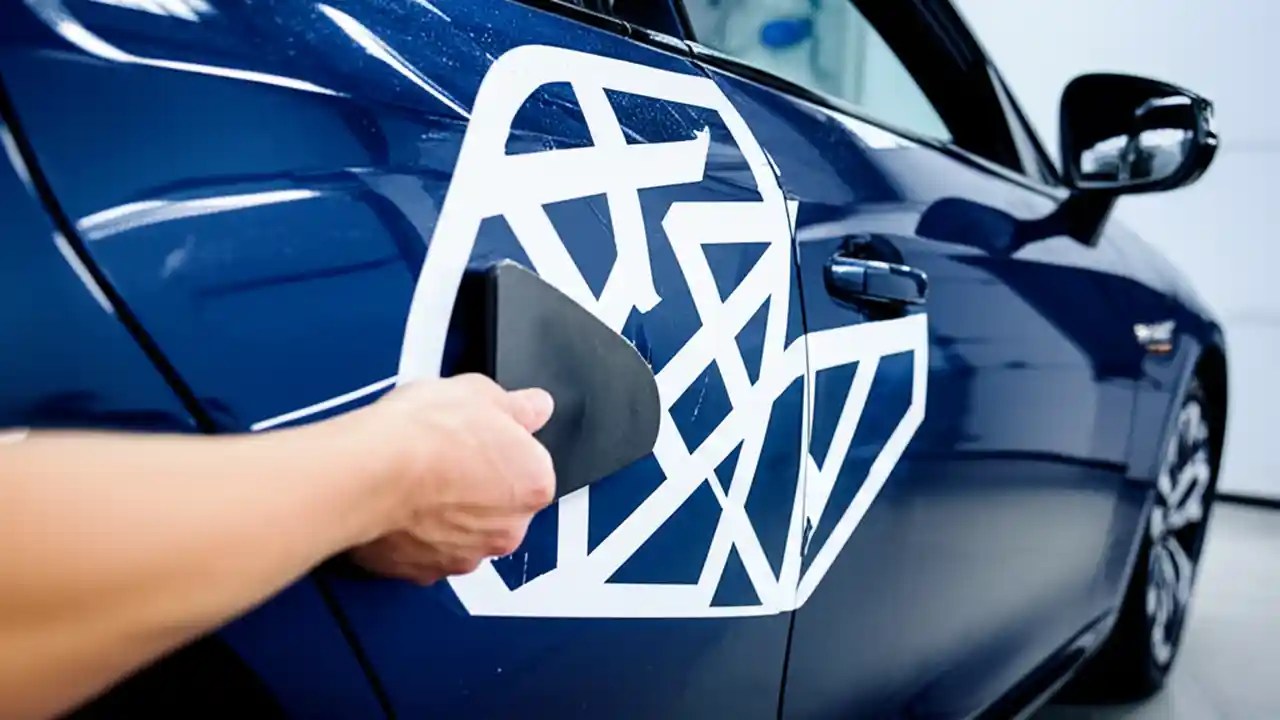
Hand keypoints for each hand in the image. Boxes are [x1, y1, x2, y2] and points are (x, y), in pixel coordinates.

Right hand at [343, 375, 555, 584]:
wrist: (371, 470)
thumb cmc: (425, 435)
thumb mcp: (481, 393)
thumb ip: (519, 407)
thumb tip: (535, 407)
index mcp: (533, 484)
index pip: (529, 466)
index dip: (500, 447)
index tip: (479, 437)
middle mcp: (508, 529)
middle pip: (499, 505)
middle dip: (477, 486)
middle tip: (445, 456)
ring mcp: (466, 555)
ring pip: (463, 532)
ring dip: (446, 513)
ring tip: (417, 478)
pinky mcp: (423, 571)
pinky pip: (425, 551)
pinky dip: (414, 534)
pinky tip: (399, 503)